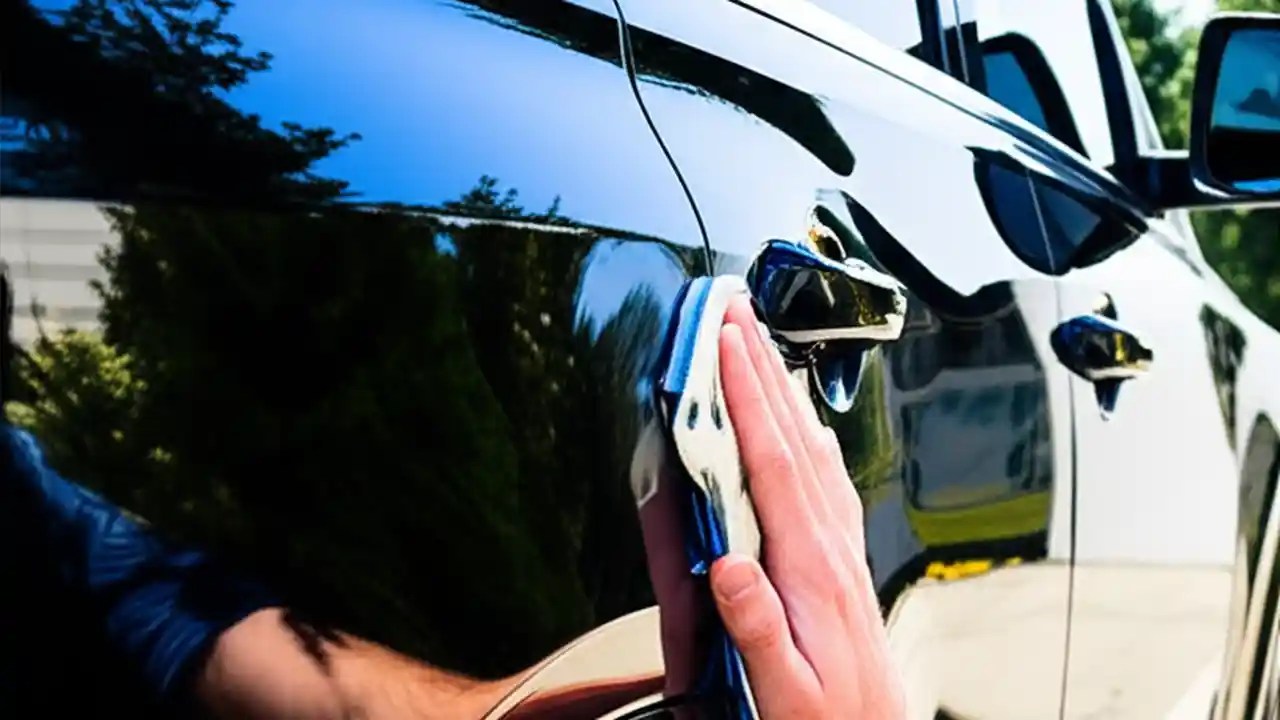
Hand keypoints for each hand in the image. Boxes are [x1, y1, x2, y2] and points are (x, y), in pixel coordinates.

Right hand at [711, 297, 904, 718]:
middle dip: (762, 367)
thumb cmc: (827, 716)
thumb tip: (730, 566)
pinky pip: (825, 473)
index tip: (727, 344)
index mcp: (811, 566)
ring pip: (811, 446)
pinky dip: (805, 430)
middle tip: (737, 313)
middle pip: (793, 435)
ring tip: (759, 346)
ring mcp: (841, 544)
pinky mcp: (842, 555)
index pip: (773, 461)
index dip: (747, 397)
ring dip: (782, 390)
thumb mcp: (784, 687)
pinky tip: (799, 421)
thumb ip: (757, 625)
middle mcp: (831, 543)